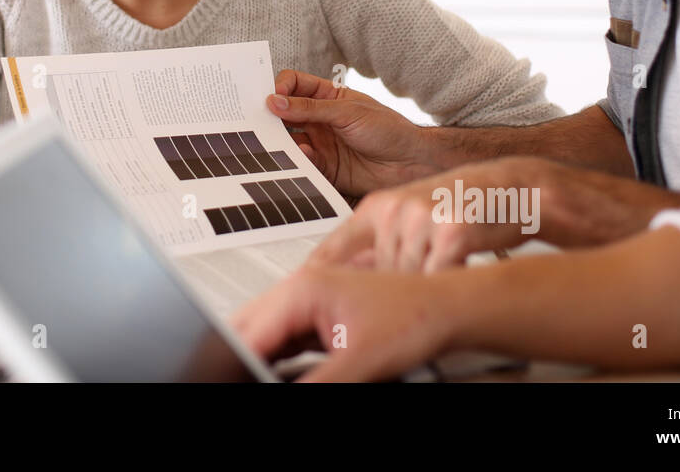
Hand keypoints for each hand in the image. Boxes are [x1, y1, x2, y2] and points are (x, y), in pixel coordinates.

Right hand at [233, 264, 458, 381]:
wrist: (445, 309)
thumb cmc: (415, 316)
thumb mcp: (360, 361)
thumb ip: (317, 383)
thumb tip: (279, 391)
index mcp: (302, 288)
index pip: (251, 332)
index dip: (238, 360)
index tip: (234, 378)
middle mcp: (299, 289)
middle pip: (248, 328)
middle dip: (240, 355)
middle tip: (238, 378)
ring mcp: (307, 302)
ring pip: (263, 335)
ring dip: (257, 357)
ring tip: (252, 377)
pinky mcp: (317, 318)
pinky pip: (283, 341)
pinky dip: (275, 361)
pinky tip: (274, 376)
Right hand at [267, 69, 438, 196]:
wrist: (410, 163)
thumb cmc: (387, 129)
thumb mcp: (347, 112)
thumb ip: (310, 107)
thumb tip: (274, 101)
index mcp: (327, 96)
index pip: (294, 85)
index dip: (280, 88)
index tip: (271, 98)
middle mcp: (320, 119)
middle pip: (286, 113)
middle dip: (271, 116)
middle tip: (258, 120)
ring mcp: (320, 143)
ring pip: (289, 139)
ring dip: (281, 140)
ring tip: (277, 141)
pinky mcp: (323, 167)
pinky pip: (302, 162)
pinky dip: (298, 158)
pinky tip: (304, 155)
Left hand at [307, 160, 539, 270]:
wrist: (511, 188)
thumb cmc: (462, 205)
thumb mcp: (411, 216)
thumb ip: (381, 243)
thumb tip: (349, 278)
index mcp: (378, 206)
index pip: (336, 247)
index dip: (320, 273)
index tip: (302, 289)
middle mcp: (394, 211)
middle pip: (379, 277)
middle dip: (397, 287)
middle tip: (421, 275)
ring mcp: (422, 220)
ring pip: (409, 282)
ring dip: (427, 283)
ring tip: (445, 261)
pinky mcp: (452, 232)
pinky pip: (438, 280)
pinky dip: (449, 282)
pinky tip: (459, 265)